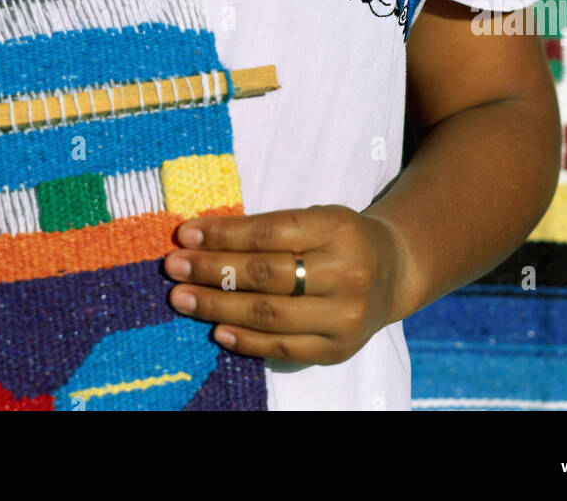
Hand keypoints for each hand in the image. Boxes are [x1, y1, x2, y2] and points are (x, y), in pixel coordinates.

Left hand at [163, 204, 406, 364]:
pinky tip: (215, 330)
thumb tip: (202, 239)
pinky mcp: (338, 349)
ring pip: (269, 314)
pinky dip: (245, 340)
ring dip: (217, 306)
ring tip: (182, 297)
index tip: (186, 233)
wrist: (393, 271)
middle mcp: (346, 272)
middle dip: (213, 270)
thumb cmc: (339, 238)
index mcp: (337, 227)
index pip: (270, 232)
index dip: (224, 233)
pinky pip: (283, 347)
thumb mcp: (316, 218)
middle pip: (267, 274)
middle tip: (173, 266)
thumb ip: (268, 228)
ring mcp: (344, 316)